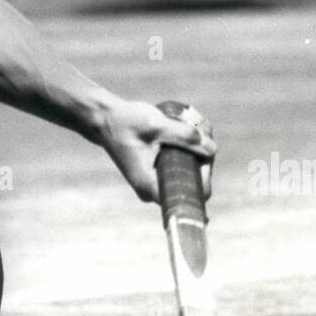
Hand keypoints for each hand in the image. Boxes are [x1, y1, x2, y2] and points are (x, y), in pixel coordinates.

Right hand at [96, 97, 214, 205]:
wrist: (104, 119)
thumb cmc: (126, 122)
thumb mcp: (156, 125)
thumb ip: (184, 136)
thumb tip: (212, 149)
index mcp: (150, 185)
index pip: (190, 196)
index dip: (204, 176)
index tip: (203, 152)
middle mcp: (152, 190)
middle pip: (191, 183)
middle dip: (201, 158)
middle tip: (200, 131)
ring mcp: (153, 182)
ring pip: (186, 174)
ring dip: (195, 152)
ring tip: (193, 126)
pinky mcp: (154, 173)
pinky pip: (178, 167)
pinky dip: (185, 151)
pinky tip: (185, 130)